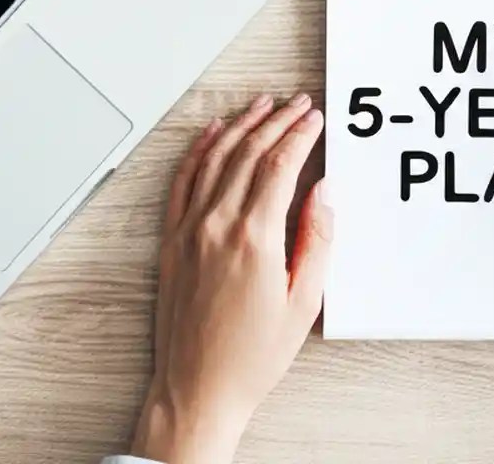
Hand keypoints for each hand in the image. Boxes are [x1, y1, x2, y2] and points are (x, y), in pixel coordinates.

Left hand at [132, 94, 330, 463]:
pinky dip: (198, 150)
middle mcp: (216, 226)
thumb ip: (316, 240)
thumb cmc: (251, 356)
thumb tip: (322, 193)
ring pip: (214, 158)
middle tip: (297, 105)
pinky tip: (213, 133)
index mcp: (254, 238)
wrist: (197, 389)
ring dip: (240, 125)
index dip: (300, 135)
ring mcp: (188, 231)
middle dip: (277, 121)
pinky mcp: (170, 242)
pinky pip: (182, 182)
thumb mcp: (303, 302)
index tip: (314, 119)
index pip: (280, 165)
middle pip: (248, 153)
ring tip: (261, 105)